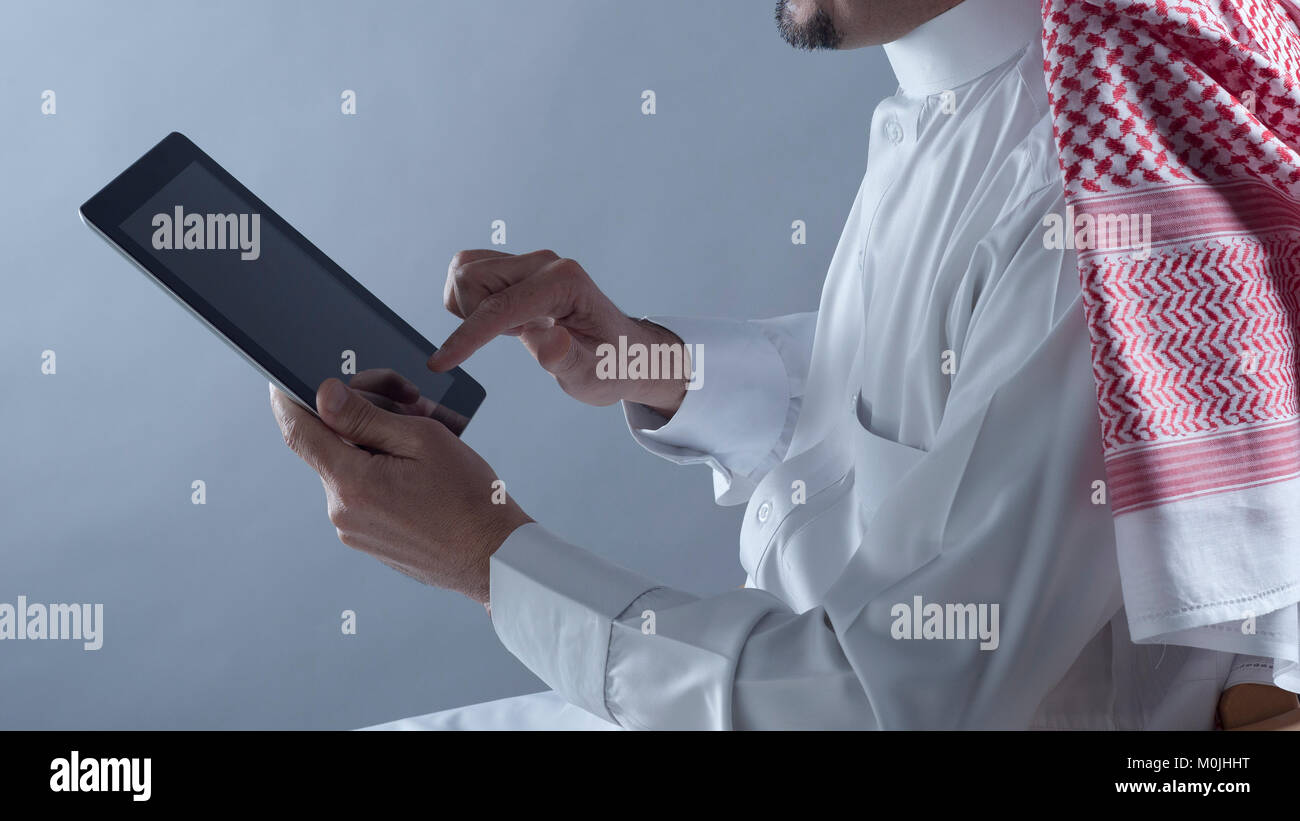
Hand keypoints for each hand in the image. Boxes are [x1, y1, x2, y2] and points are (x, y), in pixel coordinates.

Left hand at [269, 378, 531, 604]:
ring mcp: (352, 529)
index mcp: (352, 482)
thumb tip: (322, 395)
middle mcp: (341, 510)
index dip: (286, 398)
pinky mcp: (366, 539)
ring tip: (422, 433)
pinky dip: (379, 468)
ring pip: (347, 466)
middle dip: (359, 412)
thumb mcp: (423, 440)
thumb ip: (365, 416)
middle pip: (329, 444)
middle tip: (406, 396)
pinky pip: (361, 491)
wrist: (493, 557)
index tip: (283, 378)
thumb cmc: (469, 498)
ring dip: (374, 441)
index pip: (297, 430)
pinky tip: (416, 465)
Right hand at [428, 249, 689, 417]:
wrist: (622, 352)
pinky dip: (472, 301)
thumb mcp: (593, 374)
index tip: (439, 364)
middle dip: (472, 318)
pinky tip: (506, 322)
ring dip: (471, 307)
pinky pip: (469, 273)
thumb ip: (567, 359)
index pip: (499, 308)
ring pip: (465, 270)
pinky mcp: (517, 268)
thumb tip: (549, 340)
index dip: (466, 338)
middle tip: (512, 340)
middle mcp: (545, 263)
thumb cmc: (611, 365)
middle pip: (471, 277)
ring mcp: (530, 262)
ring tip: (511, 331)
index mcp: (565, 283)